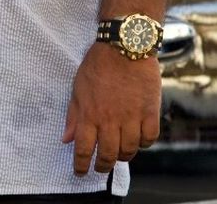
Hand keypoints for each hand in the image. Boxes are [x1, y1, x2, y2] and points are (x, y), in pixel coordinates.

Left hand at [61, 42, 160, 175]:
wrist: (124, 45)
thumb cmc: (98, 63)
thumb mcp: (78, 86)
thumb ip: (73, 114)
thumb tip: (66, 139)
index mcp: (90, 113)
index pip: (84, 149)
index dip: (81, 165)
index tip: (80, 172)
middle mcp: (111, 120)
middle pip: (108, 155)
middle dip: (103, 166)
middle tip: (101, 167)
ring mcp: (132, 117)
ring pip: (130, 150)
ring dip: (123, 156)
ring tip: (119, 153)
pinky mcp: (150, 112)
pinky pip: (149, 139)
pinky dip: (144, 143)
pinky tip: (138, 138)